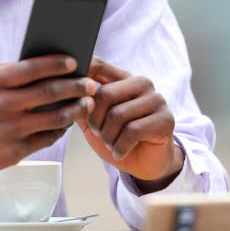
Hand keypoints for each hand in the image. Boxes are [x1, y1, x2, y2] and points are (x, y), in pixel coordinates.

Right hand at [0, 55, 96, 173]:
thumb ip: (9, 68)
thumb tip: (47, 64)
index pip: (31, 69)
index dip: (55, 64)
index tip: (74, 61)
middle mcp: (1, 105)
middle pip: (48, 93)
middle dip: (75, 87)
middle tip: (90, 83)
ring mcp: (9, 130)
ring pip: (54, 118)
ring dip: (75, 110)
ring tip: (87, 103)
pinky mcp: (14, 152)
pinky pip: (47, 138)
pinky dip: (62, 129)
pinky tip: (69, 121)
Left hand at [78, 57, 182, 189]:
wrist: (144, 165)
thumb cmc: (117, 138)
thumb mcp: (93, 121)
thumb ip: (81, 104)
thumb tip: (65, 89)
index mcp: (122, 78)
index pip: (98, 65)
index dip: (81, 76)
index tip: (73, 94)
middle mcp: (141, 83)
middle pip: (105, 94)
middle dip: (95, 121)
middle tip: (98, 133)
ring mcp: (156, 100)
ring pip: (118, 115)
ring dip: (108, 137)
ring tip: (111, 143)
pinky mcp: (165, 119)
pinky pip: (132, 131)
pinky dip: (120, 147)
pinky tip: (120, 152)